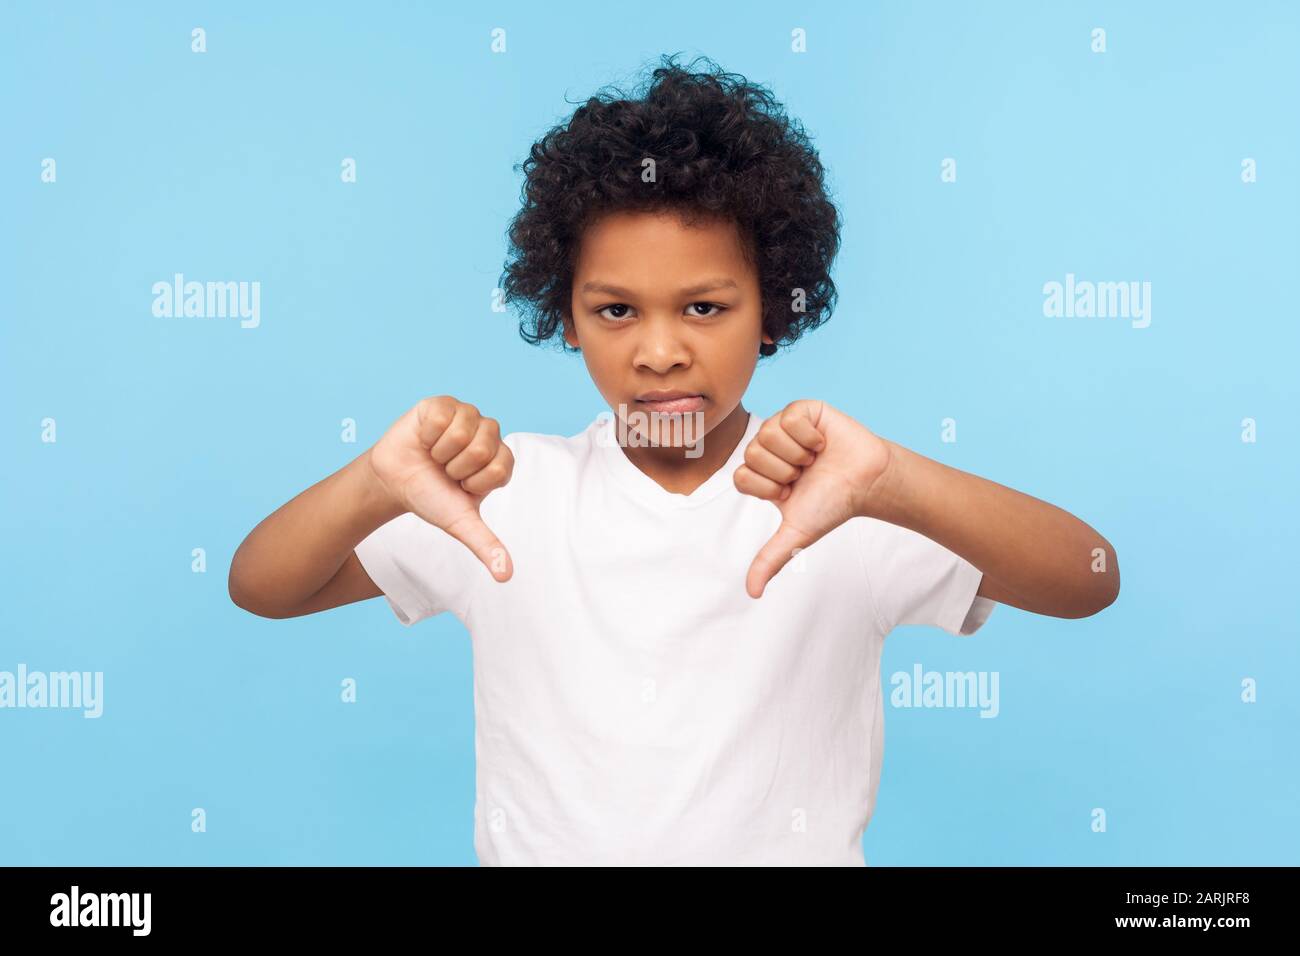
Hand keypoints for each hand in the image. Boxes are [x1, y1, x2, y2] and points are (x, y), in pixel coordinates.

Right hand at [367, 396, 514, 580]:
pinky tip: (424, 440)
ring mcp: (467, 415)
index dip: (473, 483)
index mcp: (500, 460)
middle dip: (455, 467)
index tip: (460, 486)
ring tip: (435, 456)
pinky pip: (441, 415)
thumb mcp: (459, 524)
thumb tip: (506, 576)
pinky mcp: (442, 404)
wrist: (394, 482)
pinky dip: (427, 435)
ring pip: (463, 430)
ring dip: (440, 451)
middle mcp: (489, 434)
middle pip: (482, 448)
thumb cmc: (431, 498)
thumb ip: (486, 545)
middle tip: (445, 470)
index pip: (499, 468)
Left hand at [733, 400, 891, 597]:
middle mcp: (768, 448)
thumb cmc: (833, 505)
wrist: (868, 482)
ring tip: (815, 459)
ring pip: (768, 433)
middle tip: (806, 474)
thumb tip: (752, 593)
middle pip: (752, 453)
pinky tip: (822, 443)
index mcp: (761, 474)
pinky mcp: (803, 410)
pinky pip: (790, 417)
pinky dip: (809, 435)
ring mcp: (784, 426)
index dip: (768, 487)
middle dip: (784, 471)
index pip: (741, 476)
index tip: (791, 492)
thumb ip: (771, 559)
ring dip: (798, 453)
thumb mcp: (797, 534)